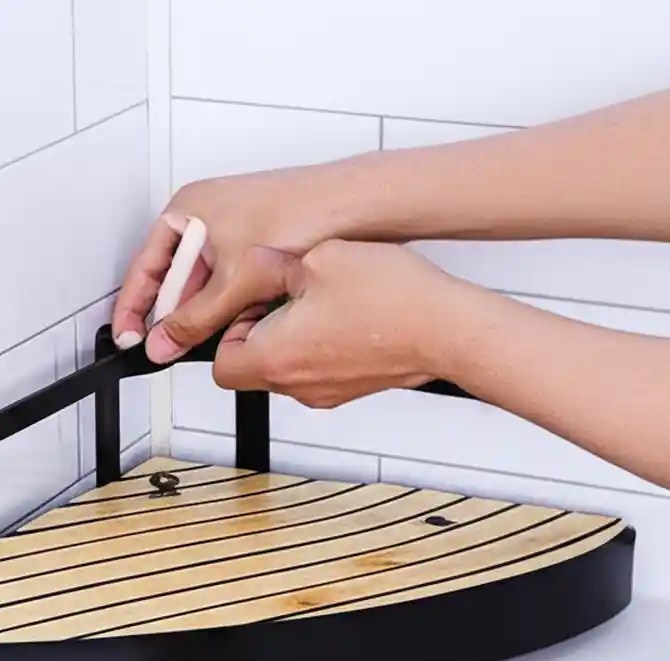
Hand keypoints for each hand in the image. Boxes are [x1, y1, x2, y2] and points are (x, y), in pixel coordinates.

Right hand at [111, 163, 359, 363]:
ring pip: (204, 283)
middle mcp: (206, 216)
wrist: (354, 207)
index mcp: (186, 209)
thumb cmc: (297, 213)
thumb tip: (163, 342)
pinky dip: (229, 303)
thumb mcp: (232, 276)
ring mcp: (232, 229)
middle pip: (173, 278)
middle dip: (172, 313)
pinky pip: (229, 281)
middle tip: (167, 346)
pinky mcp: (257, 243)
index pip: (144, 267)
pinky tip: (237, 320)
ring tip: (206, 336)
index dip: (134, 307)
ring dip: (204, 311)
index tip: (128, 338)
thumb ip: (193, 317)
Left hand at [213, 239, 472, 408]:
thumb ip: (270, 267)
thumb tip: (252, 267)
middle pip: (251, 368)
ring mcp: (327, 391)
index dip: (230, 328)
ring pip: (286, 367)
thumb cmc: (392, 299)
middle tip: (286, 296)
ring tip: (321, 299)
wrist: (449, 329)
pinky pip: (318, 368)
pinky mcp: (352, 387)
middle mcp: (297, 385)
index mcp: (275, 358)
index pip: (220, 364)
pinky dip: (320, 344)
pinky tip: (346, 312)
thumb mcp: (316, 259)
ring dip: (290, 336)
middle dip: (258, 330)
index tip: (254, 301)